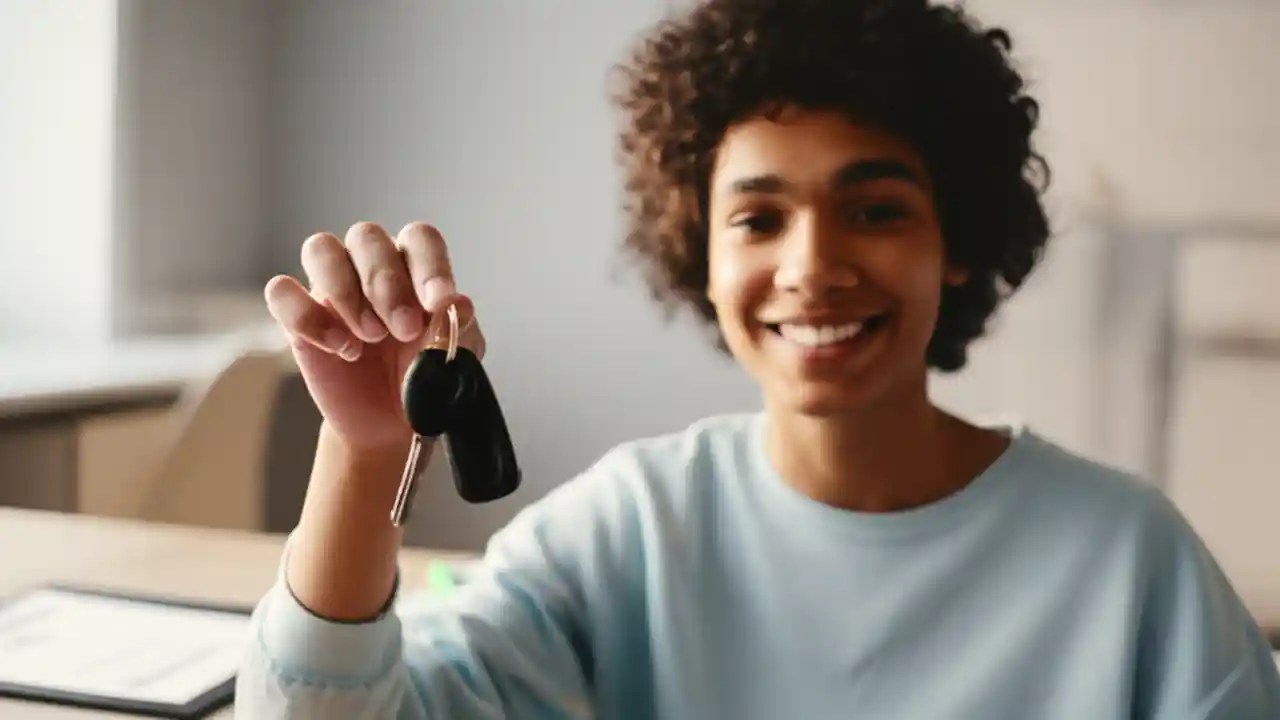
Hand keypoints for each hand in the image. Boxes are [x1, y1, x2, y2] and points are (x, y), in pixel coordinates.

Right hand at [264, 222, 484, 452]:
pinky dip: (308, 317)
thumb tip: (458, 303)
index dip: (429, 265)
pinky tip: (342, 348)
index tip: (439, 303)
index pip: (419, 238)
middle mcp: (369, 268)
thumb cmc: (424, 378)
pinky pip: (282, 292)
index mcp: (414, 268)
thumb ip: (456, 327)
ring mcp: (331, 290)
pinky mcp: (299, 320)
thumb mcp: (452, 356)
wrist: (392, 424)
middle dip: (385, 282)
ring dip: (346, 291)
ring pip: (320, 248)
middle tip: (404, 329)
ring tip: (370, 336)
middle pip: (366, 236)